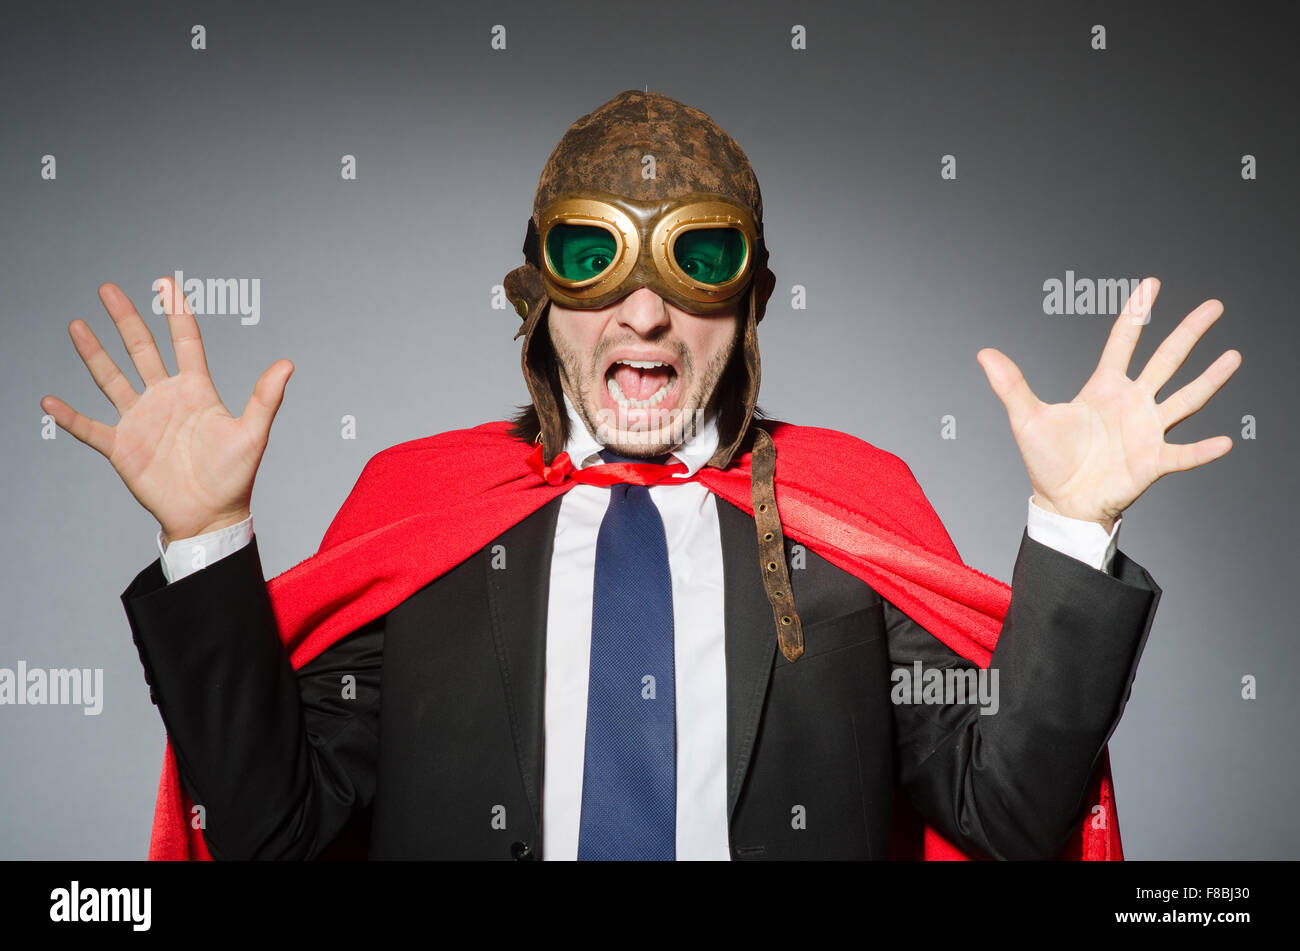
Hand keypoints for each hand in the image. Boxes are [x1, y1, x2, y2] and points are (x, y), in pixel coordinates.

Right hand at [41, 277, 293, 542]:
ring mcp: (141, 421)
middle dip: (126, 319)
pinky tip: (49, 401)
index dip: (176, 313)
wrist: (211, 517)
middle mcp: (165, 399)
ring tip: (77, 325)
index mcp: (196, 391)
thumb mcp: (253, 434)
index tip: (166, 283)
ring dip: (93, 353)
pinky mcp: (123, 448)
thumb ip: (265, 398)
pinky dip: (69, 417)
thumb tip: (288, 364)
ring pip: (111, 378)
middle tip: (108, 288)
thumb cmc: (235, 477)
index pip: (185, 342)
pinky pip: (90, 428)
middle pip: (141, 350)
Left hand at [977, 277, 1240, 531]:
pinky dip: (1202, 449)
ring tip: (1233, 357)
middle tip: (1213, 306)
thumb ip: (1011, 385)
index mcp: (1103, 388)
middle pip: (1165, 360)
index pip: (1123, 342)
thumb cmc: (1047, 462)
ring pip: (1186, 398)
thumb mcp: (1025, 418)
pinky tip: (1224, 442)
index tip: (1151, 284)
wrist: (1061, 503)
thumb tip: (984, 353)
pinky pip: (1183, 453)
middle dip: (1188, 332)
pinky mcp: (1152, 461)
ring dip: (1209, 380)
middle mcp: (1131, 404)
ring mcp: (1146, 431)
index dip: (1137, 313)